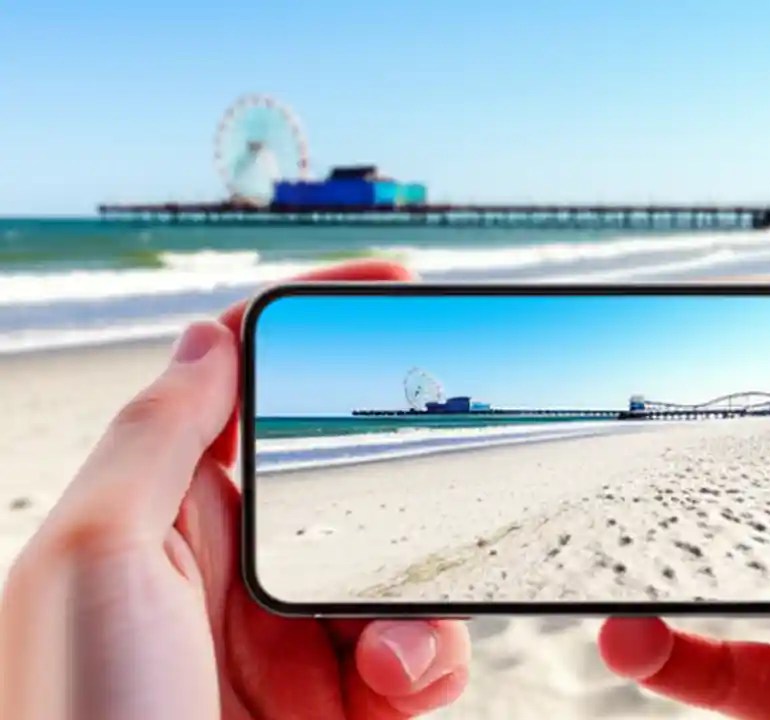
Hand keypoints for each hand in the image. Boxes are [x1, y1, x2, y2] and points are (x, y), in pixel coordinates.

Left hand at [1, 261, 469, 719]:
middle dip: (407, 485)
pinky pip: (423, 660)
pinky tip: (393, 694)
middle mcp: (231, 574)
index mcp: (161, 517)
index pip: (243, 384)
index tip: (393, 286)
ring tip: (384, 665)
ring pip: (401, 577)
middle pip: (351, 478)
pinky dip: (431, 668)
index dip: (314, 321)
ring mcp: (290, 646)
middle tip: (457, 474)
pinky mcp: (340, 710)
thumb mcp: (90, 562)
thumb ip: (153, 438)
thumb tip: (205, 338)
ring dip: (417, 614)